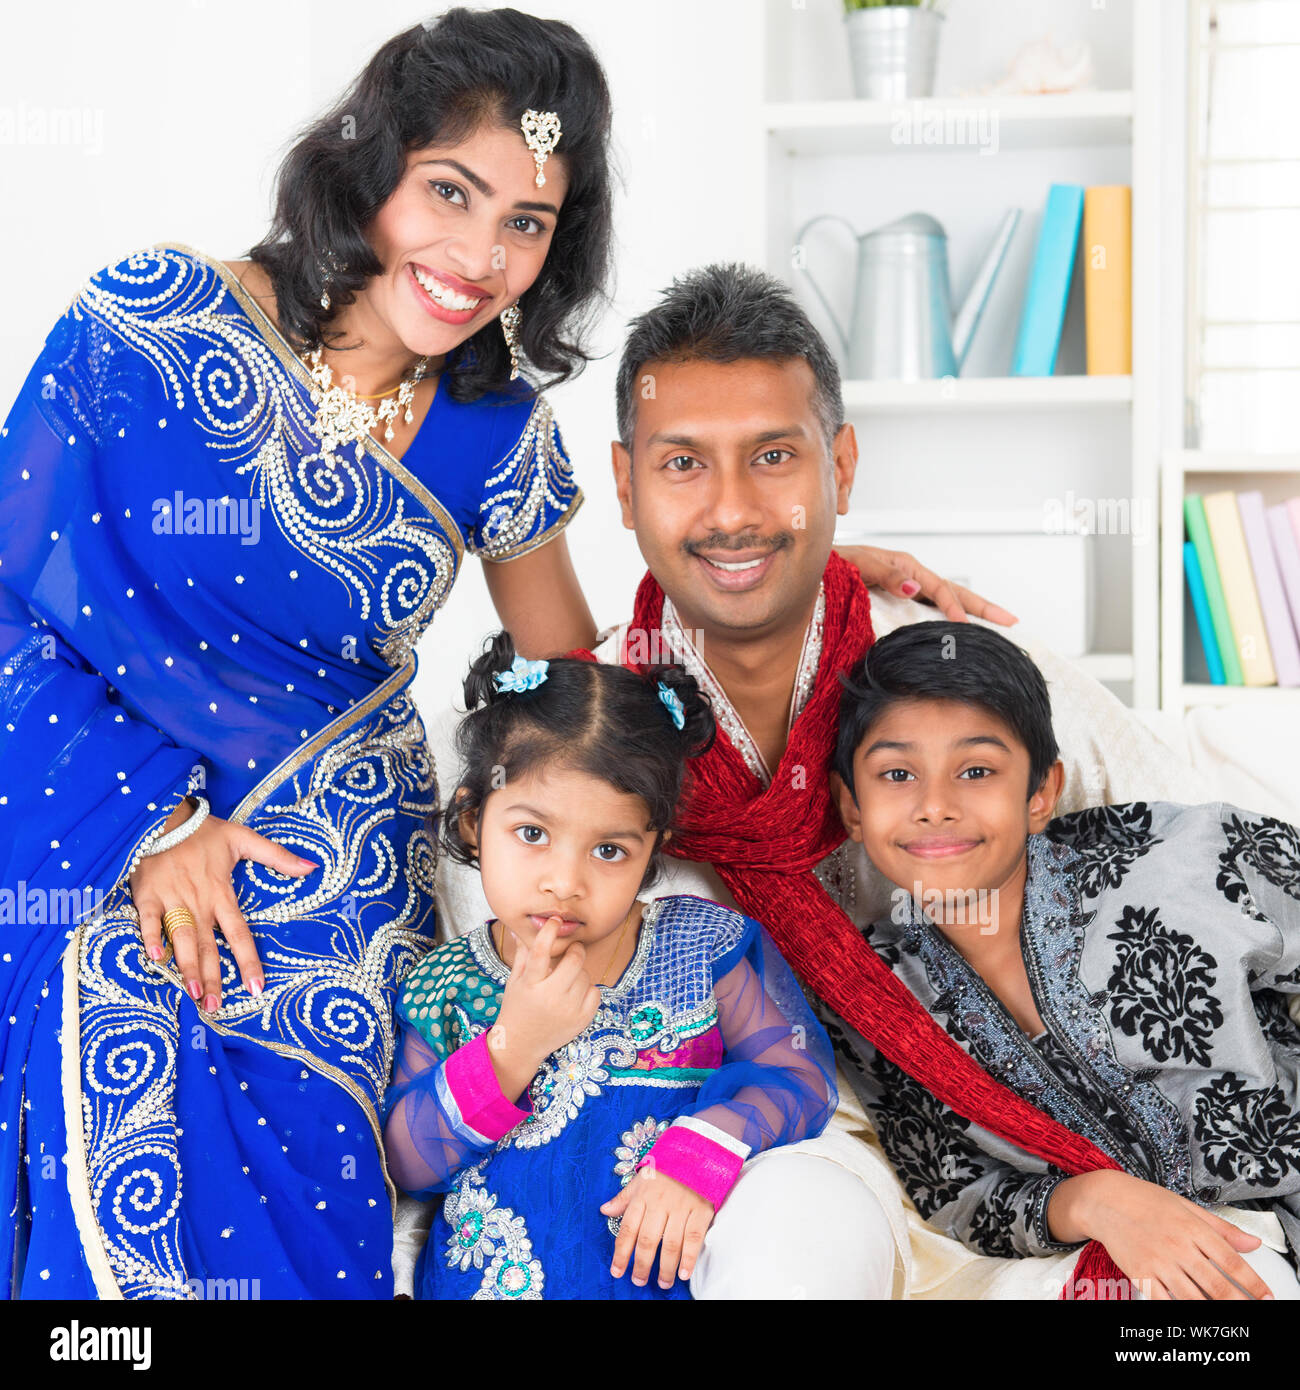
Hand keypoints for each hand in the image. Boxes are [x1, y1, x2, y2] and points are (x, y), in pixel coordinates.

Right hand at [129, 800, 317, 1010]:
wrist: (164, 816)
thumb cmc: (204, 832)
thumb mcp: (245, 840)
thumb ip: (277, 856)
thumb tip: (311, 868)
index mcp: (222, 893)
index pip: (239, 933)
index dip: (248, 961)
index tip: (256, 988)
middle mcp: (199, 902)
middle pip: (209, 946)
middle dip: (214, 977)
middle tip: (217, 1008)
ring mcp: (172, 900)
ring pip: (181, 939)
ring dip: (187, 967)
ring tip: (195, 995)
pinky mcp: (146, 895)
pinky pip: (147, 920)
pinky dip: (150, 938)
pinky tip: (156, 958)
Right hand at [487, 916, 601, 1101]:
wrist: (521, 1045)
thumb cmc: (517, 1008)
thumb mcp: (514, 981)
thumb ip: (522, 954)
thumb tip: (519, 930)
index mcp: (530, 984)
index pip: (540, 952)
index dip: (549, 932)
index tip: (555, 920)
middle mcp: (550, 997)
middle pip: (574, 961)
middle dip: (575, 950)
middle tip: (573, 950)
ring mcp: (568, 1010)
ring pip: (585, 975)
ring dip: (578, 973)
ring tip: (566, 981)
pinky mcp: (581, 1020)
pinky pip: (595, 992)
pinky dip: (587, 989)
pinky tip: (574, 995)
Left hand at [601, 1167, 714, 1288]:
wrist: (697, 1152)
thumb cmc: (666, 1169)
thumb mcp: (641, 1179)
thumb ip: (623, 1198)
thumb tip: (604, 1210)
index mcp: (643, 1196)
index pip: (628, 1228)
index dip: (621, 1252)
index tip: (617, 1271)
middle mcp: (660, 1203)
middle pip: (648, 1240)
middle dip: (642, 1265)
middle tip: (639, 1281)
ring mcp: (681, 1207)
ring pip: (670, 1243)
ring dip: (665, 1268)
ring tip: (663, 1283)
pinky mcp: (701, 1210)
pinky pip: (694, 1238)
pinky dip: (689, 1258)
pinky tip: (684, 1273)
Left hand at [834, 543, 1018, 625]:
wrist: (815, 566)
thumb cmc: (834, 563)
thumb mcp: (857, 564)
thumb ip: (884, 574)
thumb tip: (912, 586)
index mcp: (905, 565)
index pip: (939, 588)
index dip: (953, 607)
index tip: (963, 627)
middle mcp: (910, 576)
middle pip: (955, 591)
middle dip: (983, 607)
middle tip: (1012, 620)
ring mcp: (907, 588)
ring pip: (946, 600)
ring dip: (971, 612)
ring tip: (997, 624)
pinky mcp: (899, 600)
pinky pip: (929, 610)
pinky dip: (948, 618)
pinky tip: (957, 632)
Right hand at [1049, 1170, 1273, 1300]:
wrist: (1103, 1199)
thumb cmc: (1146, 1200)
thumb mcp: (1186, 1206)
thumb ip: (1221, 1228)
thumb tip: (1253, 1244)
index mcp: (1192, 1227)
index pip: (1232, 1261)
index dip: (1253, 1283)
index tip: (1266, 1296)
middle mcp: (1178, 1246)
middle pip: (1218, 1286)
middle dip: (1240, 1303)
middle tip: (1253, 1311)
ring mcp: (1158, 1262)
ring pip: (1194, 1298)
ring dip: (1214, 1309)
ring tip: (1226, 1314)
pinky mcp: (1141, 1274)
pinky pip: (1166, 1300)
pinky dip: (1180, 1309)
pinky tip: (1191, 1308)